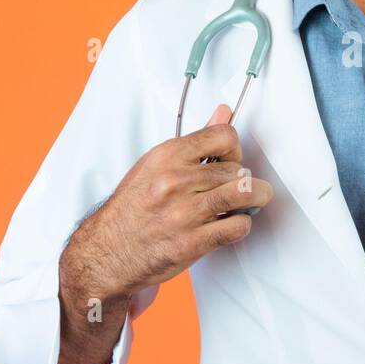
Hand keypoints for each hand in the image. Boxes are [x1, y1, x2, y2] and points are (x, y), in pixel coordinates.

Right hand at [59, 103, 274, 304]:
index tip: (231, 158)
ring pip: (245, 194)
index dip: (234, 148)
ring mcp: (184, 213)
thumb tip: (224, 112)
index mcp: (167, 157)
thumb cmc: (132, 208)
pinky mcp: (192, 242)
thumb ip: (196, 141)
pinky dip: (242, 225)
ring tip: (252, 200)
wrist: (108, 251)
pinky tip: (231, 223)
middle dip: (245, 178)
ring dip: (256, 198)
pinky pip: (237, 226)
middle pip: (238, 169)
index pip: (223, 136)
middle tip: (238, 186)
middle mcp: (175, 182)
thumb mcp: (156, 165)